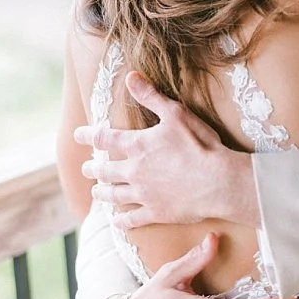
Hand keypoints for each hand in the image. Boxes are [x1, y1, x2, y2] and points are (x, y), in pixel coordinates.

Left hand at [74, 71, 258, 228]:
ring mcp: (143, 194)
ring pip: (114, 195)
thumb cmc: (200, 145)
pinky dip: (122, 221)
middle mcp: (134, 171)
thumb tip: (131, 77)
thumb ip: (151, 97)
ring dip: (102, 192)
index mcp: (137, 146)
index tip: (79, 134)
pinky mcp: (156, 212)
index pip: (104, 138)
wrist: (219, 181)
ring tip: (96, 191)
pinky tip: (117, 221)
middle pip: (104, 170)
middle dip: (93, 168)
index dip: (88, 135)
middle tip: (87, 168)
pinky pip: (132, 220)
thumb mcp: (177, 114)